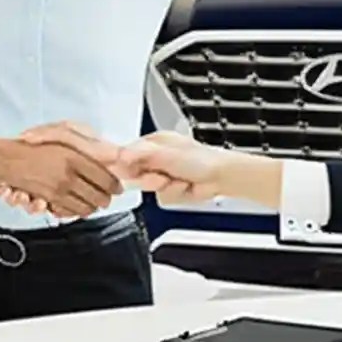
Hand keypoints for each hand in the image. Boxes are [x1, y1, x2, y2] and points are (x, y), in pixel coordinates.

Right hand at [0, 121, 123, 217]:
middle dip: (107, 200)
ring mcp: (59, 189)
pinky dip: (78, 211)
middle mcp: (69, 175)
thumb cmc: (35, 146)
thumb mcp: (64, 141)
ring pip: (86, 207)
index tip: (119, 188)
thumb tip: (108, 158)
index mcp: (75, 158)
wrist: (10, 159)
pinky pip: (70, 211)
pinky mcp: (49, 200)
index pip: (105, 178)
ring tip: (97, 204)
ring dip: (93, 207)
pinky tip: (80, 207)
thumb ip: (85, 150)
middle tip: (110, 198)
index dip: (115, 186)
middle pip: (99, 196)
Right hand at [117, 131, 236, 204]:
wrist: (221, 176)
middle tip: (161, 177)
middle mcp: (155, 159)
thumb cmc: (201, 159)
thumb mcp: (166, 153)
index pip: (125, 155)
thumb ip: (140, 154)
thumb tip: (119, 156)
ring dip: (164, 187)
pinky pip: (161, 198)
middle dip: (149, 179)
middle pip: (134, 175)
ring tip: (178, 180)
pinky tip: (184, 187)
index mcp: (152, 143)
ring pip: (148, 189)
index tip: (128, 171)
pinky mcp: (169, 191)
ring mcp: (162, 175)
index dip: (125, 165)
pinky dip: (174, 194)